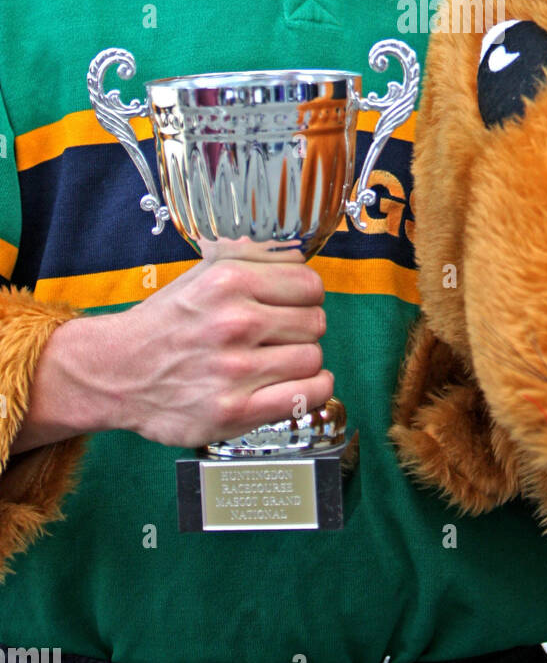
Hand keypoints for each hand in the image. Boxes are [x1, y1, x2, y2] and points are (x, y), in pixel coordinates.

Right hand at [104, 239, 333, 446]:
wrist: (115, 372)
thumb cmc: (164, 324)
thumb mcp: (202, 275)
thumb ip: (250, 260)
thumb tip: (297, 252)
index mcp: (227, 281)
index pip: (309, 284)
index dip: (306, 296)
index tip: (294, 305)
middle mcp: (233, 322)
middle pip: (315, 322)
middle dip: (303, 328)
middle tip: (282, 336)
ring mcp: (234, 369)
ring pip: (313, 358)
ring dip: (303, 361)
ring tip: (280, 361)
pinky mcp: (233, 411)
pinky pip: (305, 396)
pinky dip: (309, 391)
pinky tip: (294, 385)